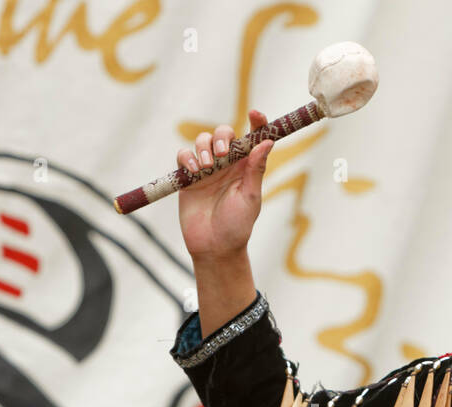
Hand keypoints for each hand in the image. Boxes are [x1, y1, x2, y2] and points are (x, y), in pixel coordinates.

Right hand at [177, 109, 273, 262]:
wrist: (214, 247)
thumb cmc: (237, 225)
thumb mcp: (251, 197)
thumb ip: (255, 169)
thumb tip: (267, 142)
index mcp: (246, 167)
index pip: (252, 138)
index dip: (256, 122)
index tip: (255, 114)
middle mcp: (227, 164)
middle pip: (223, 134)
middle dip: (222, 138)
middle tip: (221, 155)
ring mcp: (206, 169)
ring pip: (202, 141)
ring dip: (203, 148)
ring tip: (206, 168)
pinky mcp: (188, 177)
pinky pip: (184, 156)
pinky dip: (187, 157)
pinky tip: (194, 170)